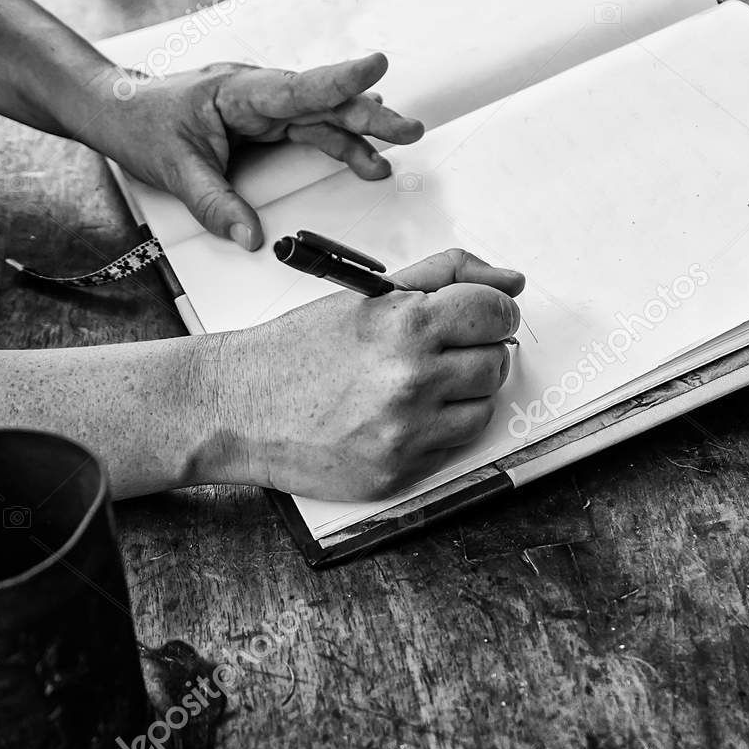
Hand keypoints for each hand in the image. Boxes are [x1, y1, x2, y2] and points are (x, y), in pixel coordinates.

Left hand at [88, 52, 423, 248]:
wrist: (122, 112)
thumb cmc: (143, 125)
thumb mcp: (175, 169)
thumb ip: (215, 205)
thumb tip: (251, 239)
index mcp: (239, 92)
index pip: (297, 87)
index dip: (339, 80)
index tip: (376, 67)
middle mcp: (261, 95)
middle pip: (324, 103)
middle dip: (369, 115)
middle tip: (408, 128)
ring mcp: (267, 109)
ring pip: (324, 118)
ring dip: (363, 133)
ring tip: (397, 148)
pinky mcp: (269, 124)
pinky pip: (312, 131)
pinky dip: (341, 144)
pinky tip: (367, 156)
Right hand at [194, 249, 525, 499]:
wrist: (238, 407)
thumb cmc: (298, 350)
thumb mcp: (367, 296)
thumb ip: (444, 276)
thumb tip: (510, 282)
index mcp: (405, 324)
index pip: (495, 313)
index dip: (496, 314)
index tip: (485, 319)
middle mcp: (411, 378)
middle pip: (495, 362)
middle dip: (476, 353)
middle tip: (439, 353)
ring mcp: (408, 430)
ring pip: (483, 408)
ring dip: (462, 396)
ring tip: (417, 386)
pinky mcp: (400, 471)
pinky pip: (455, 447)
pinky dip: (438, 431)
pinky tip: (401, 417)